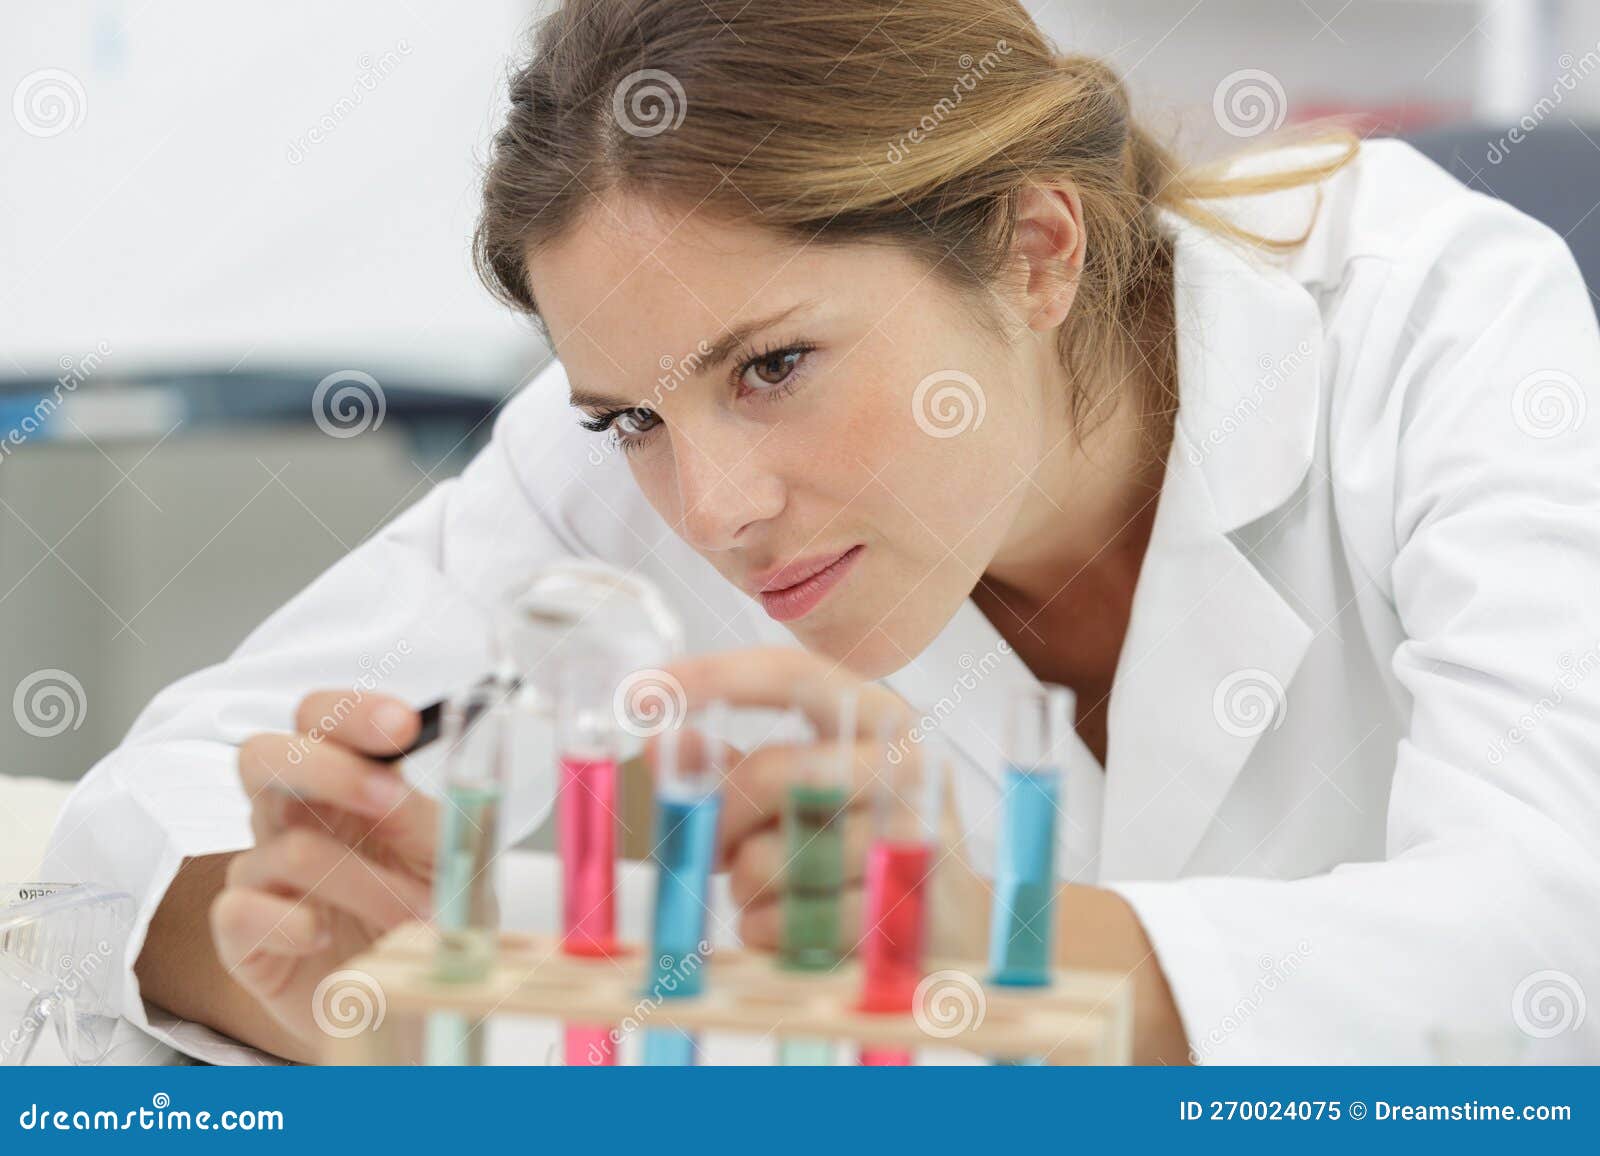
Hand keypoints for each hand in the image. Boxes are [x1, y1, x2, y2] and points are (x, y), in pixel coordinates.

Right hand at [210, 692, 436, 1057]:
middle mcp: (292, 816)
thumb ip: (428, 820)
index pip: (321, 718)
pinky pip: (239, 910)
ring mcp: (262, 873)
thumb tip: (415, 781)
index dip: (353, 713)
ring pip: (283, 845)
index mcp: (344, 783)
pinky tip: (325, 935)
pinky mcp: (241, 934)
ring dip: (359, 879)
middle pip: (263, 755)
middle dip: (326, 768)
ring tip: (410, 913)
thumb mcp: (448, 863)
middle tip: (386, 798)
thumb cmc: (423, 916)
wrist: (399, 1000)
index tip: (402, 725)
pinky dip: (289, 922)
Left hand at [662, 647, 991, 958]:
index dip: (714, 678)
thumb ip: (733, 765)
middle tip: (713, 848)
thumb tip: (663, 743)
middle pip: (772, 774)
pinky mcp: (906, 907)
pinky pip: (789, 923)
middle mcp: (906, 760)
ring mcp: (915, 833)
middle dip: (720, 820)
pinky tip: (794, 924)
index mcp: (878, 714)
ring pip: (769, 860)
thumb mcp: (804, 791)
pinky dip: (767, 930)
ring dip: (745, 886)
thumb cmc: (865, 843)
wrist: (955, 925)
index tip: (641, 690)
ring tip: (772, 889)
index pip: (792, 676)